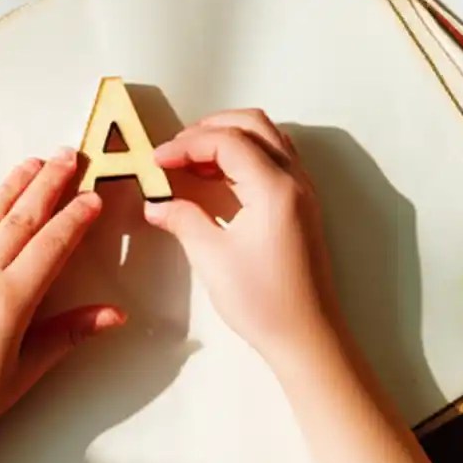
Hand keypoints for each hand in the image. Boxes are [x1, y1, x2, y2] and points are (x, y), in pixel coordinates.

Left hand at [0, 148, 126, 440]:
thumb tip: (115, 313)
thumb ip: (70, 333)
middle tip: (68, 156)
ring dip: (10, 187)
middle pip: (21, 218)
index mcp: (11, 299)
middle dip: (48, 184)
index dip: (74, 217)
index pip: (52, 244)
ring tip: (32, 163)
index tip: (92, 195)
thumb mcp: (27, 368)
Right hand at [143, 110, 344, 368]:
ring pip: (267, 137)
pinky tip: (217, 178)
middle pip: (252, 125)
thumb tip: (157, 203)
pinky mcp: (300, 206)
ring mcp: (301, 192)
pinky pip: (274, 160)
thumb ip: (183, 219)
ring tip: (192, 159)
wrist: (306, 337)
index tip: (157, 160)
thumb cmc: (265, 303)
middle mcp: (294, 182)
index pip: (228, 141)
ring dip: (229, 137)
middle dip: (209, 128)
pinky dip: (243, 156)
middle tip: (174, 149)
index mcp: (275, 189)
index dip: (186, 144)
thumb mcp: (212, 258)